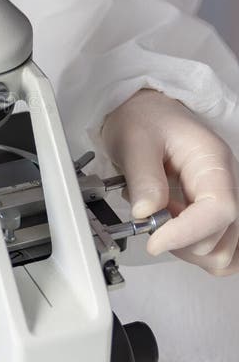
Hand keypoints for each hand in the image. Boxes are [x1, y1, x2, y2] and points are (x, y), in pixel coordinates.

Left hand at [102, 89, 238, 275]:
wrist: (144, 111)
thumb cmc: (144, 118)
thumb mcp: (134, 140)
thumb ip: (143, 177)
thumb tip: (146, 212)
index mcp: (213, 161)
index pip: (220, 210)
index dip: (187, 233)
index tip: (154, 241)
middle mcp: (226, 182)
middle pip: (222, 236)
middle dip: (181, 240)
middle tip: (148, 221)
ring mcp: (222, 198)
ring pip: (222, 250)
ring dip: (186, 247)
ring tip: (160, 221)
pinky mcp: (213, 211)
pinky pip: (219, 246)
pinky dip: (194, 249)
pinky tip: (174, 231)